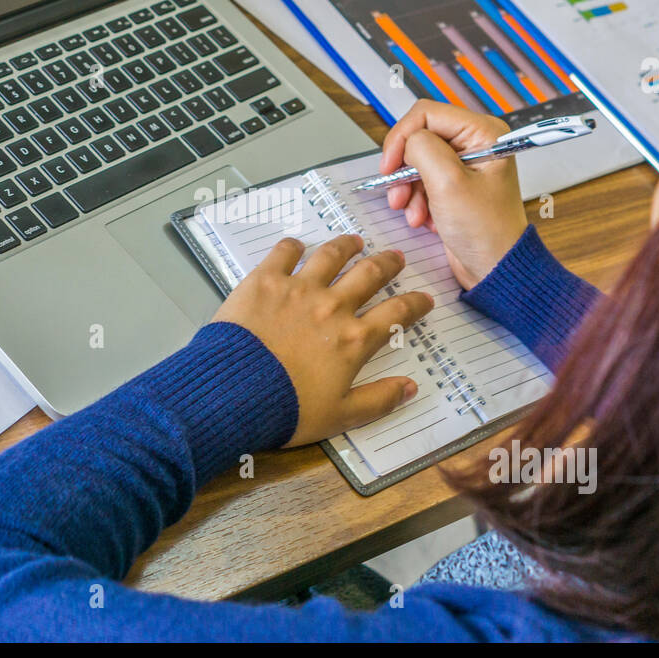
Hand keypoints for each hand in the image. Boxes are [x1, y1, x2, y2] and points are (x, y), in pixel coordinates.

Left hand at [212, 234, 432, 446]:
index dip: (415, 304)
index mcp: (354, 340)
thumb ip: (379, 400)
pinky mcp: (265, 281)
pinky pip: (283, 253)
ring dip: (346, 246)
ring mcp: (298, 289)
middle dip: (387, 263)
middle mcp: (332, 307)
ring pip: (330, 255)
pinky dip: (293, 246)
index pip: (397, 314)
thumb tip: (409, 388)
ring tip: (354, 241)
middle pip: (369, 274)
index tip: (424, 299)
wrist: (233, 394)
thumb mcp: (340, 416)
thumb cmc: (287, 409)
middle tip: (395, 257)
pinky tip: (296, 245)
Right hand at [381, 102, 526, 288]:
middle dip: (404, 168)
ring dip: (408, 188)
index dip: (402, 137)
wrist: (495, 268)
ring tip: (412, 212)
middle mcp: (474, 143)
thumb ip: (424, 150)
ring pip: (416, 161)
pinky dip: (415, 199)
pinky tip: (423, 218)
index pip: (426, 114)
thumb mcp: (449, 184)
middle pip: (419, 137)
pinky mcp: (453, 183)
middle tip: (398, 194)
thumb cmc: (487, 231)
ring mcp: (463, 164)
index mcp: (483, 132)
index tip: (389, 165)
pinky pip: (421, 180)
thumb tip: (407, 141)